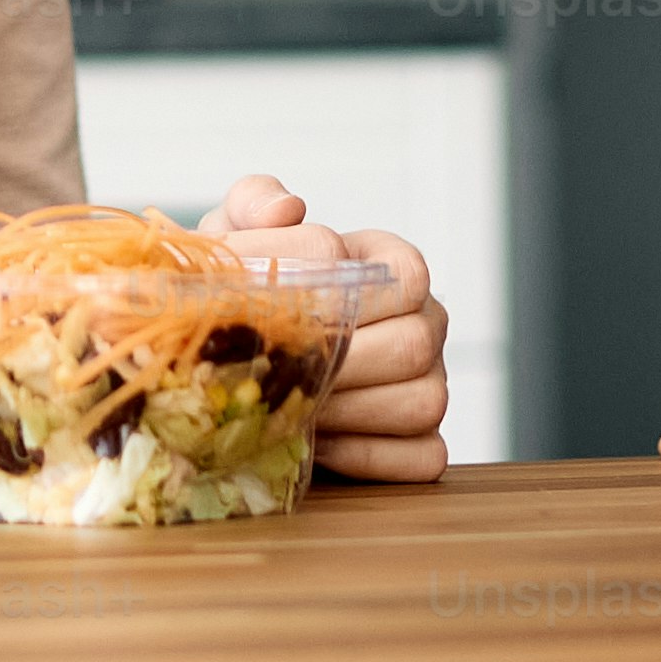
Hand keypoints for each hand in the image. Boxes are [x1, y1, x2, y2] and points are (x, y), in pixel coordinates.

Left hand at [214, 172, 449, 482]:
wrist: (229, 365)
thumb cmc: (243, 293)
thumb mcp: (236, 240)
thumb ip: (254, 204)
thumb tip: (288, 209)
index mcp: (394, 266)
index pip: (404, 275)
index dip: (339, 292)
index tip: (270, 303)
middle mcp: (426, 324)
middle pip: (413, 344)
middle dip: (338, 362)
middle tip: (276, 369)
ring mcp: (431, 385)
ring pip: (423, 403)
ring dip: (348, 411)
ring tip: (289, 407)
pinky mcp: (424, 446)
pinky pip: (421, 458)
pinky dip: (365, 456)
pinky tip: (316, 442)